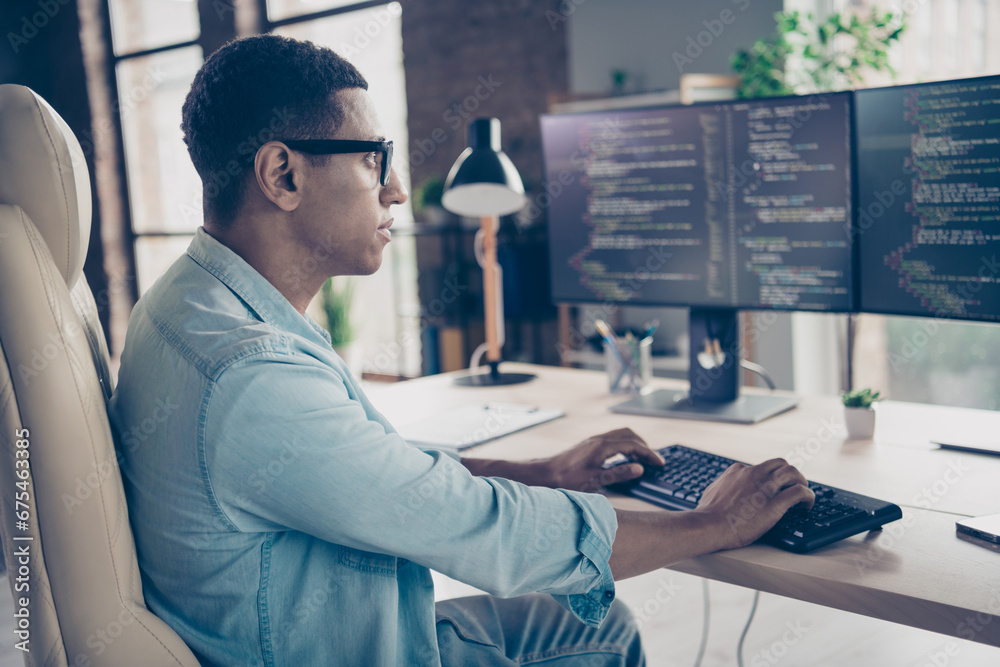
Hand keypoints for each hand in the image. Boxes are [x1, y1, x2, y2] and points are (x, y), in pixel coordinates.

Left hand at [540, 427, 665, 491]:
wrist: (545, 473)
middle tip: (654, 460)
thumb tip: (640, 468)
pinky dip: (625, 445)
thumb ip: (618, 474)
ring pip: (621, 435)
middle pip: (629, 435)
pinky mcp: (590, 445)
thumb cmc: (566, 479)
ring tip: (643, 458)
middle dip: (644, 445)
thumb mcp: (595, 480)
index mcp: (602, 446)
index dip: (649, 453)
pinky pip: (613, 439)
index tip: (660, 463)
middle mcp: (599, 440)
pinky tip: (625, 457)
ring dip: (635, 443)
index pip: (633, 445)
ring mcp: (594, 441)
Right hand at [695, 458, 814, 549]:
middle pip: (780, 464)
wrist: (708, 525)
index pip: (760, 467)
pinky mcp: (775, 504)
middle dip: (789, 473)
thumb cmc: (707, 514)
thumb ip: (723, 486)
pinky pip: (799, 492)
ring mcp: (765, 487)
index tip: (771, 487)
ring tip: (803, 493)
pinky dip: (808, 496)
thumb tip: (723, 489)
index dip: (769, 477)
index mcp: (739, 471)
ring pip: (792, 472)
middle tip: (793, 486)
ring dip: (801, 481)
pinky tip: (808, 504)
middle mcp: (753, 474)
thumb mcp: (712, 491)